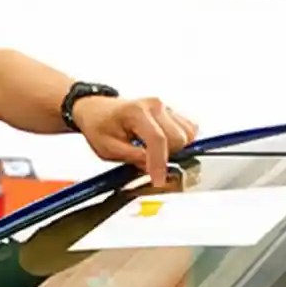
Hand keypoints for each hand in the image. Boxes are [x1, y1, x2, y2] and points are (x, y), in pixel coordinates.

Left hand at [72, 96, 197, 186]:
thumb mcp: (107, 148)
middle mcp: (154, 105)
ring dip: (175, 150)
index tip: (159, 181)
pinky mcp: (172, 112)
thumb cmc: (99, 126)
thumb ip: (132, 157)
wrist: (96, 110)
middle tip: (148, 162)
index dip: (160, 163)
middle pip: (178, 138)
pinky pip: (189, 130)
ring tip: (152, 152)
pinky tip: (163, 146)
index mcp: (135, 111)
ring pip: (187, 135)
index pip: (157, 139)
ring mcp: (165, 107)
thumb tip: (153, 167)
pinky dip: (180, 142)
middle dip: (167, 156)